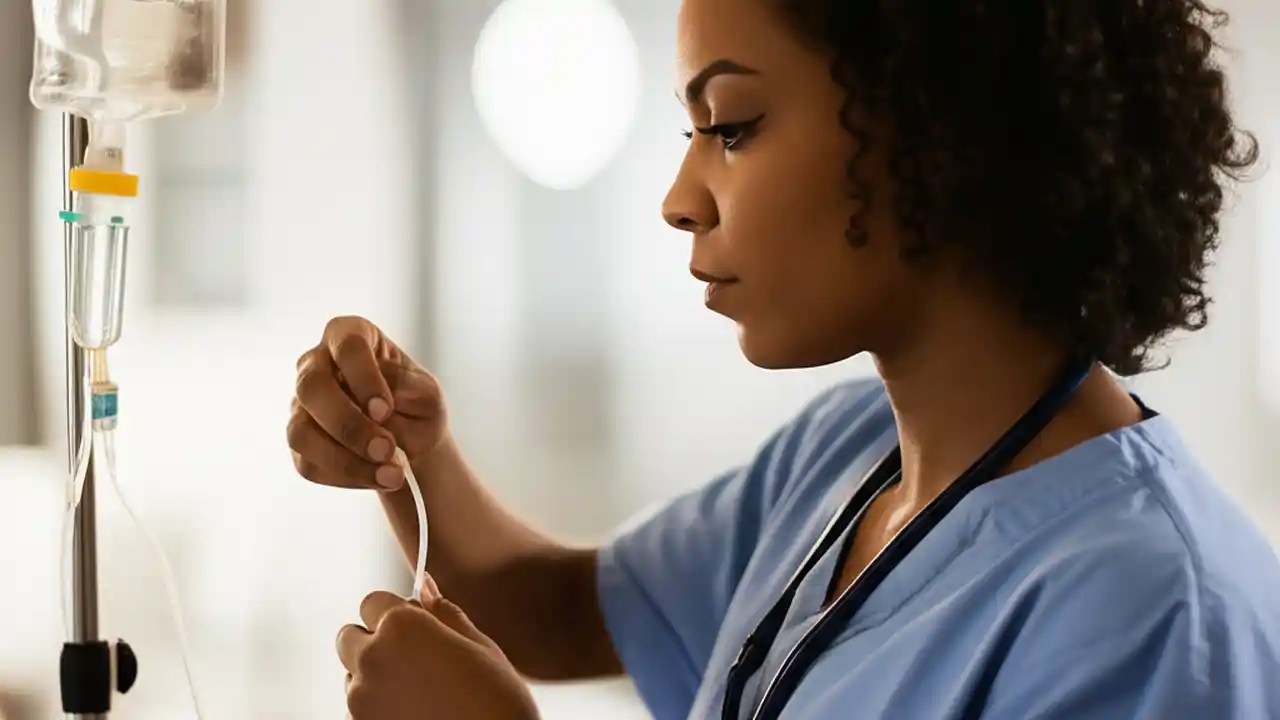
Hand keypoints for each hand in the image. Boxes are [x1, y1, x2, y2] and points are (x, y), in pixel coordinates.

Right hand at [288, 316, 447, 490]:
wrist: (411, 439)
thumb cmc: (415, 402)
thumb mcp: (427, 392)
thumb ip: (407, 388)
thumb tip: (380, 402)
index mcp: (349, 335)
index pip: (347, 345)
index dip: (363, 377)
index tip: (386, 409)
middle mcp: (316, 364)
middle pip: (312, 387)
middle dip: (349, 425)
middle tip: (387, 449)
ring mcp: (301, 404)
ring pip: (300, 432)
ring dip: (346, 460)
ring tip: (392, 475)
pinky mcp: (300, 441)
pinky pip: (308, 463)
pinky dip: (346, 476)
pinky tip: (377, 477)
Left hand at [337, 578, 538, 719]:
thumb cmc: (497, 702)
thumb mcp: (481, 648)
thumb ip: (445, 613)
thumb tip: (427, 586)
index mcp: (402, 627)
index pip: (373, 601)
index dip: (395, 611)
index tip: (416, 625)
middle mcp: (373, 658)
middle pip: (350, 636)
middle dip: (373, 640)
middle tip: (414, 658)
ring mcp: (361, 698)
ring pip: (352, 673)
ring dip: (374, 674)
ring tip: (419, 691)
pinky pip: (358, 706)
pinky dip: (377, 705)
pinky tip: (414, 711)